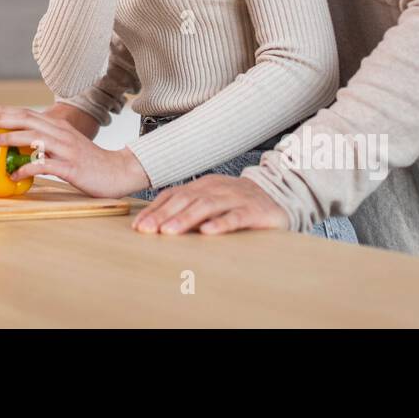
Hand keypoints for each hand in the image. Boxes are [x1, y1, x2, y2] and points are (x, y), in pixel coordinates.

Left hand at [0, 106, 148, 198]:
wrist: (119, 171)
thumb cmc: (90, 161)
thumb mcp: (67, 145)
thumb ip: (47, 142)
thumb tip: (21, 146)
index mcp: (58, 126)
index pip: (27, 113)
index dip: (4, 111)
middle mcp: (61, 133)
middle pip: (26, 120)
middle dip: (0, 120)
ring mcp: (66, 149)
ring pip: (33, 138)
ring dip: (9, 139)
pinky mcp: (71, 167)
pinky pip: (44, 166)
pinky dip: (27, 169)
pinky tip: (15, 176)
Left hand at [131, 174, 291, 234]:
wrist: (280, 197)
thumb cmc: (240, 203)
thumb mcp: (211, 202)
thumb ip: (189, 209)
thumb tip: (158, 224)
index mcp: (203, 185)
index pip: (173, 195)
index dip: (155, 210)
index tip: (138, 225)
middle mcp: (217, 188)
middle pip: (186, 200)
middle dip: (163, 215)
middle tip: (147, 230)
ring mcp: (236, 198)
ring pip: (207, 206)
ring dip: (185, 219)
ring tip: (169, 232)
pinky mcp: (254, 211)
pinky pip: (236, 217)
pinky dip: (221, 224)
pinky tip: (208, 232)